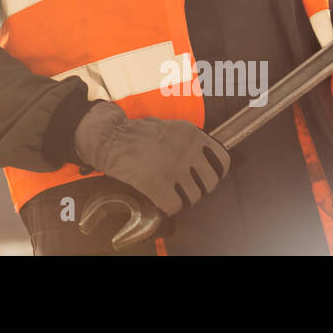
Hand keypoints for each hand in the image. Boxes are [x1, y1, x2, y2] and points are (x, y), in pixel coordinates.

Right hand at [73, 101, 230, 216]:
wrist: (110, 137)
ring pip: (193, 197)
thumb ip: (189, 141)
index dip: (215, 173)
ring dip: (183, 198)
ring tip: (171, 193)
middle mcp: (187, 152)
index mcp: (193, 135)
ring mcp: (174, 170)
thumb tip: (205, 159)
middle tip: (186, 187)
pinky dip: (168, 207)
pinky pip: (174, 206)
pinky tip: (160, 199)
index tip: (206, 176)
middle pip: (209, 183)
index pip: (222, 162)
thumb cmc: (137, 132)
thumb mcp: (171, 126)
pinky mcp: (158, 186)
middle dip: (199, 188)